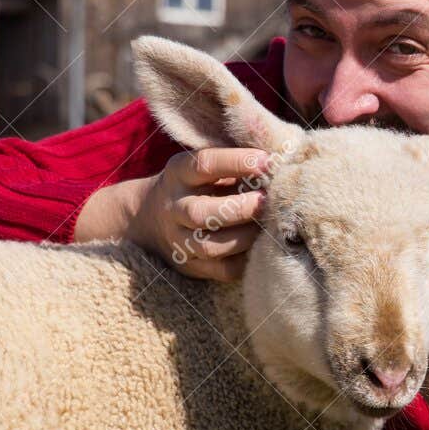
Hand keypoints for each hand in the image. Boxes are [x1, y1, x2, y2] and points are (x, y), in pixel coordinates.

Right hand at [74, 147, 268, 280]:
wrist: (150, 217)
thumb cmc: (197, 184)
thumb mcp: (204, 166)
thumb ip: (234, 162)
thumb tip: (278, 159)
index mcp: (179, 174)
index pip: (204, 165)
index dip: (237, 162)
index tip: (267, 161)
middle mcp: (175, 207)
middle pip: (201, 213)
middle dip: (240, 208)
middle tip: (269, 200)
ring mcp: (179, 239)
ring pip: (210, 246)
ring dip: (245, 237)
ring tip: (268, 226)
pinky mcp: (190, 265)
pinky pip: (221, 270)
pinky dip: (245, 261)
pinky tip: (261, 248)